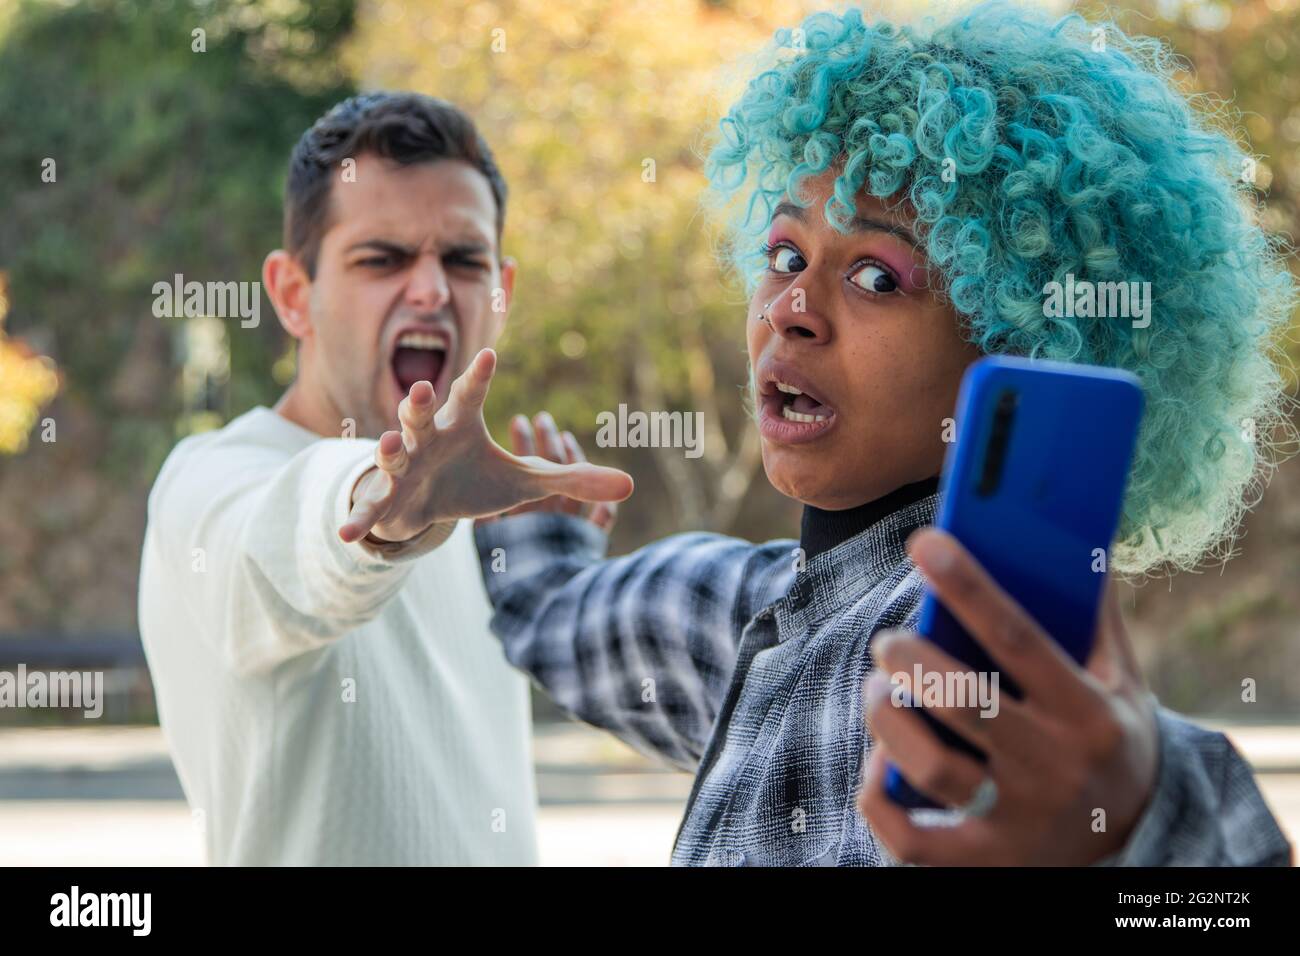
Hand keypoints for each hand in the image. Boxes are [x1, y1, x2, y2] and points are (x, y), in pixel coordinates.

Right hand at [339, 349, 632, 543]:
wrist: (427, 503)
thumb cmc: (474, 478)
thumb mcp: (525, 480)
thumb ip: (572, 478)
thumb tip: (632, 485)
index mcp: (460, 423)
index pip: (470, 395)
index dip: (479, 376)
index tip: (490, 354)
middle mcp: (427, 436)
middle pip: (423, 415)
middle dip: (420, 403)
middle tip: (422, 388)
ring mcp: (403, 466)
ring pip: (392, 451)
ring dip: (389, 448)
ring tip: (390, 444)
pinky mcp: (388, 497)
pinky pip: (372, 508)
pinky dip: (359, 520)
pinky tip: (347, 537)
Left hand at [857, 527, 1158, 865]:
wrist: (1135, 842)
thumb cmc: (1108, 738)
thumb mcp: (1121, 681)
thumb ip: (1093, 617)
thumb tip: (1072, 539)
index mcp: (1089, 714)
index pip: (1019, 638)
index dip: (969, 585)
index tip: (926, 543)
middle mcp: (1056, 769)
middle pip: (966, 704)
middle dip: (912, 660)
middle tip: (887, 642)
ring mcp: (1018, 820)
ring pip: (932, 768)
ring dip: (888, 720)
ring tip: (875, 691)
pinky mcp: (984, 861)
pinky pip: (912, 839)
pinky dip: (880, 796)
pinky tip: (879, 759)